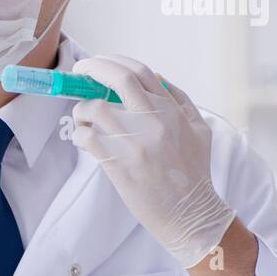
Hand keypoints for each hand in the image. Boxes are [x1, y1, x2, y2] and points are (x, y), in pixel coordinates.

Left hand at [71, 55, 234, 267]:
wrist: (190, 213)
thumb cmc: (192, 171)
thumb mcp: (198, 129)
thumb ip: (179, 100)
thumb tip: (155, 76)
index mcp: (172, 110)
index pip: (140, 71)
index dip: (112, 61)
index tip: (97, 63)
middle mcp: (154, 121)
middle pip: (117, 78)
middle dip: (91, 68)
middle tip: (78, 73)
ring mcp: (135, 141)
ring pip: (94, 107)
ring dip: (82, 110)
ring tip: (84, 120)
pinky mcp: (118, 163)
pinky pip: (86, 137)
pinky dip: (80, 135)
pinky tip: (86, 141)